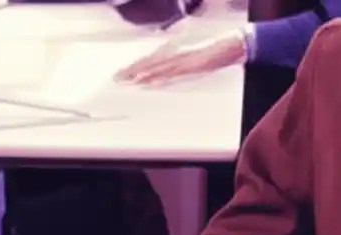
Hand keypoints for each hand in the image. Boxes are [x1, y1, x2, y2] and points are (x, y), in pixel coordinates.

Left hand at [115, 33, 246, 84]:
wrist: (224, 47)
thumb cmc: (207, 53)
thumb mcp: (186, 58)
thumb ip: (173, 66)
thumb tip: (159, 76)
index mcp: (170, 51)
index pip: (147, 59)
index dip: (133, 66)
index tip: (121, 73)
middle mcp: (171, 53)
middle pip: (146, 63)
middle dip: (130, 70)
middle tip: (116, 78)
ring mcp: (178, 59)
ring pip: (154, 67)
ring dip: (139, 73)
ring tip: (126, 80)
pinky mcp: (185, 66)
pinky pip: (167, 72)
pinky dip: (156, 76)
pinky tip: (146, 80)